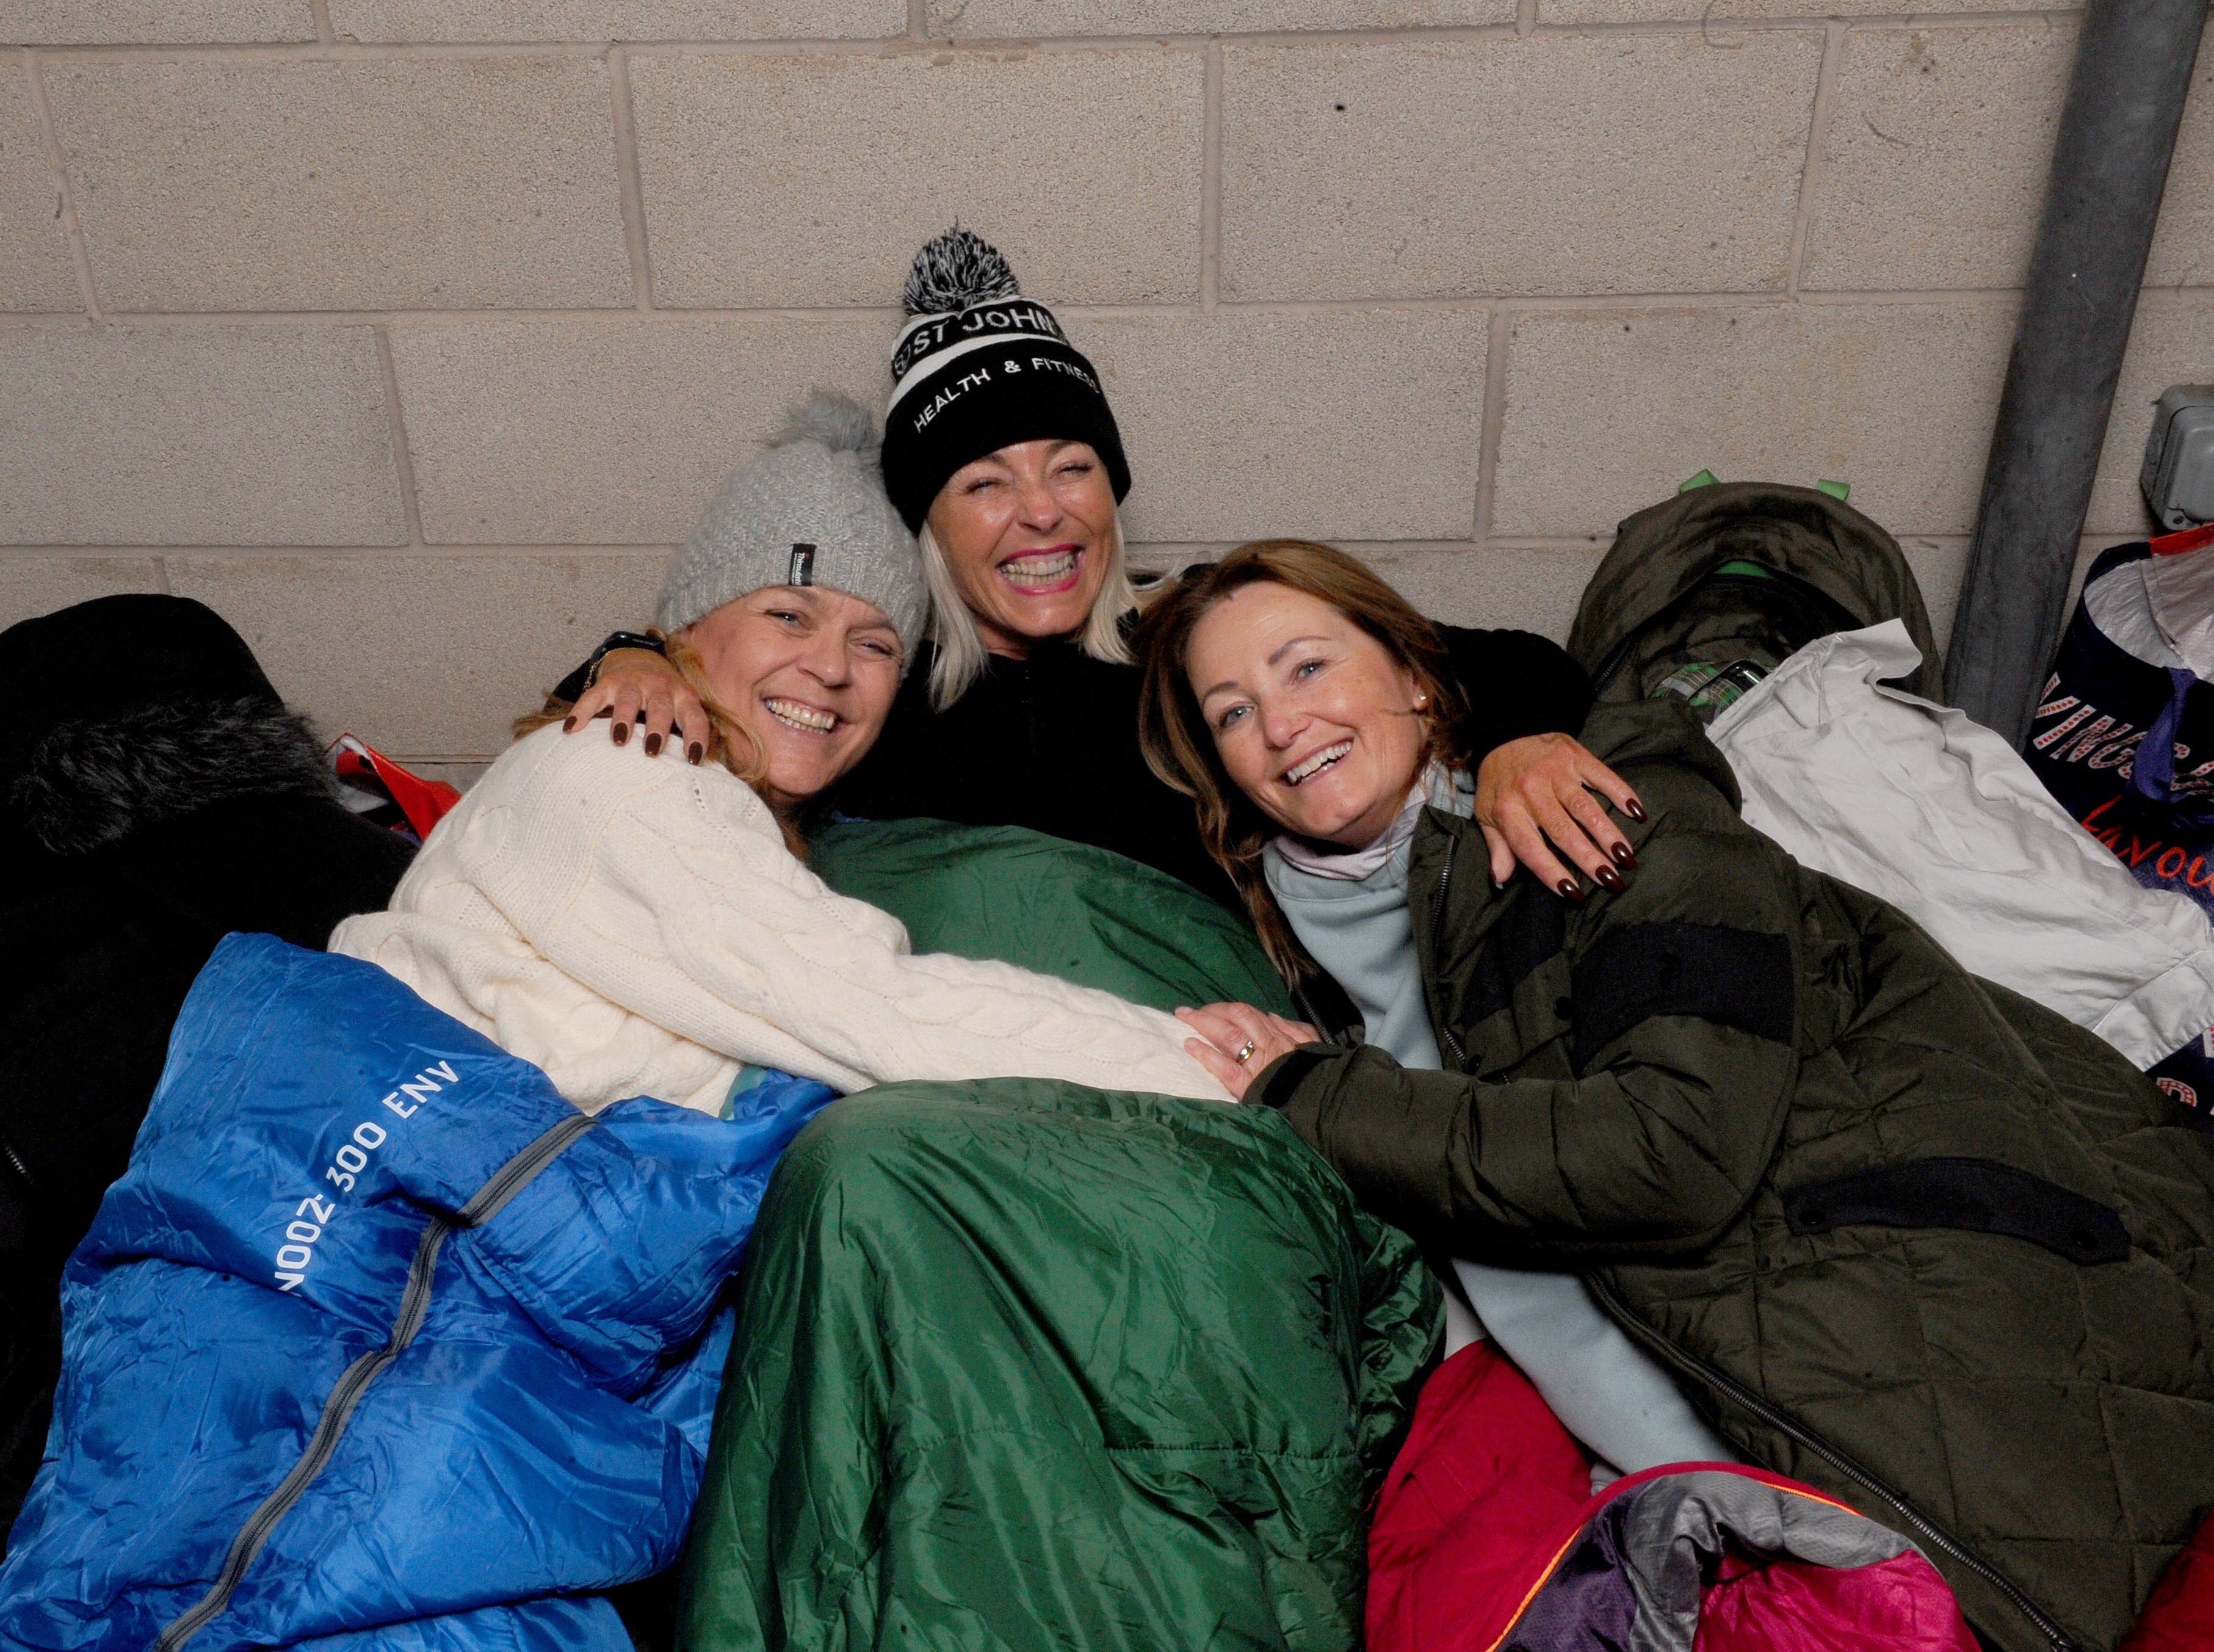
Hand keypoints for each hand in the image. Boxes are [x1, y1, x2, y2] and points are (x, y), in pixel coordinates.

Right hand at [565, 649, 707, 761]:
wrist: (641, 659)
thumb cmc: (665, 698)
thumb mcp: (680, 708)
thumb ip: (683, 733)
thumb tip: (689, 772)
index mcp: (683, 697)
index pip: (694, 717)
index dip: (696, 737)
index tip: (693, 759)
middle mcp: (660, 687)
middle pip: (661, 707)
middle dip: (657, 728)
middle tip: (652, 751)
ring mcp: (633, 682)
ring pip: (629, 699)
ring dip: (624, 719)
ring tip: (619, 740)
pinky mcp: (608, 682)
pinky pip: (593, 696)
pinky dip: (582, 711)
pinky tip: (572, 729)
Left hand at [1175, 1002, 1319, 1100]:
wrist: (1324, 1103)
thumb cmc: (1318, 1076)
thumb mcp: (1314, 1048)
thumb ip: (1297, 1030)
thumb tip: (1272, 1016)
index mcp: (1280, 1037)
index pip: (1249, 1014)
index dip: (1226, 1009)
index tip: (1210, 1009)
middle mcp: (1267, 1045)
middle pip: (1236, 1018)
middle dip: (1210, 1011)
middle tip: (1187, 1011)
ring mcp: (1257, 1064)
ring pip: (1229, 1036)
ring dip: (1204, 1024)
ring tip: (1184, 1019)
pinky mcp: (1248, 1086)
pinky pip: (1224, 1067)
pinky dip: (1205, 1054)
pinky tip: (1190, 1045)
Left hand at [1472, 732, 1644, 900]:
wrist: (1506, 732)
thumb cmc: (1499, 781)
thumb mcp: (1487, 813)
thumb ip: (1497, 847)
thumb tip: (1501, 879)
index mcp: (1508, 810)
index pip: (1530, 848)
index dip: (1551, 871)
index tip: (1573, 892)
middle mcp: (1532, 791)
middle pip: (1563, 831)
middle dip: (1589, 858)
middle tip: (1610, 880)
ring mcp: (1555, 772)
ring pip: (1585, 807)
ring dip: (1607, 833)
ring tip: (1625, 856)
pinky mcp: (1575, 756)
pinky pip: (1601, 776)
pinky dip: (1621, 793)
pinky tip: (1637, 813)